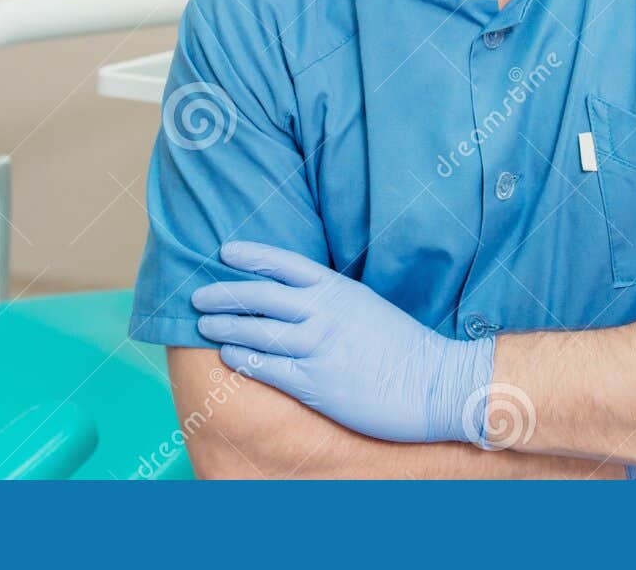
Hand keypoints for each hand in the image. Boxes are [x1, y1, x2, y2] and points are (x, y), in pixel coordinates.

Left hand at [191, 241, 494, 444]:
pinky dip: (245, 359)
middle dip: (225, 293)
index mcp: (339, 290)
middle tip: (198, 295)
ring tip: (205, 325)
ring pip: (259, 331)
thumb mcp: (368, 306)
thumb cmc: (404, 346)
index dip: (252, 255)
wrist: (437, 382)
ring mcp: (320, 347)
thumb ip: (333, 299)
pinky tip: (229, 356)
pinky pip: (271, 367)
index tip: (224, 251)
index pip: (284, 264)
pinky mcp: (319, 383)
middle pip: (261, 296)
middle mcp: (325, 313)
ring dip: (227, 326)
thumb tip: (299, 296)